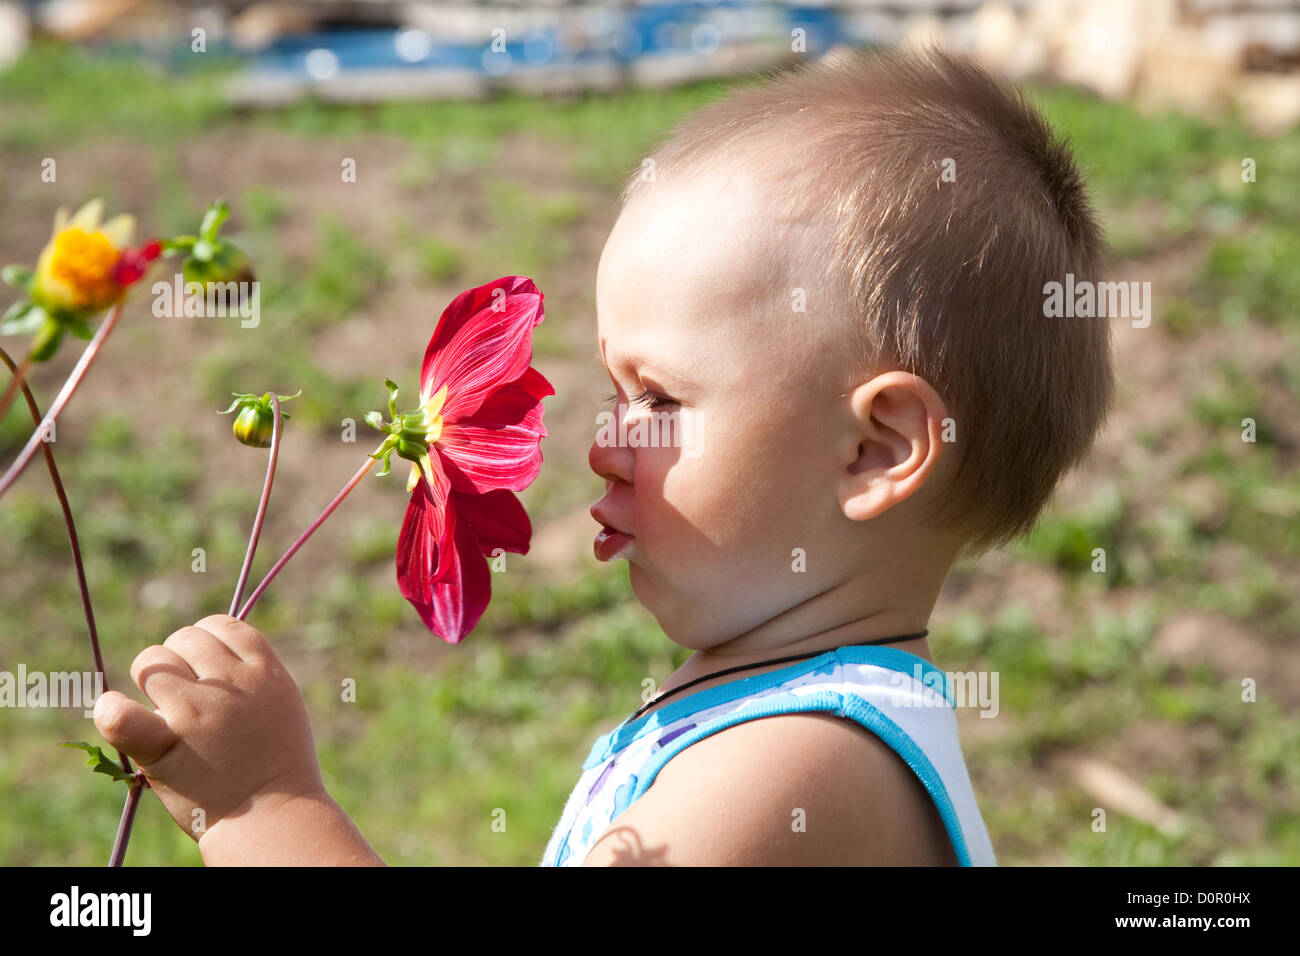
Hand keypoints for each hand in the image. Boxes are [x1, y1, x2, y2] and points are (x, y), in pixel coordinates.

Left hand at [93, 614, 324, 842]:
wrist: (274, 817)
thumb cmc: (279, 763)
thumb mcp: (282, 702)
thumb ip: (252, 673)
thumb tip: (208, 652)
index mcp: (265, 670)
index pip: (221, 626)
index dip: (205, 639)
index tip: (201, 664)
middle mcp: (231, 683)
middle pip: (185, 638)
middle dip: (176, 658)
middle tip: (181, 693)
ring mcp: (196, 712)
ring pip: (151, 663)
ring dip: (150, 681)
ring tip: (162, 710)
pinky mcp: (165, 746)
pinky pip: (121, 715)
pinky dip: (111, 710)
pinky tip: (113, 712)